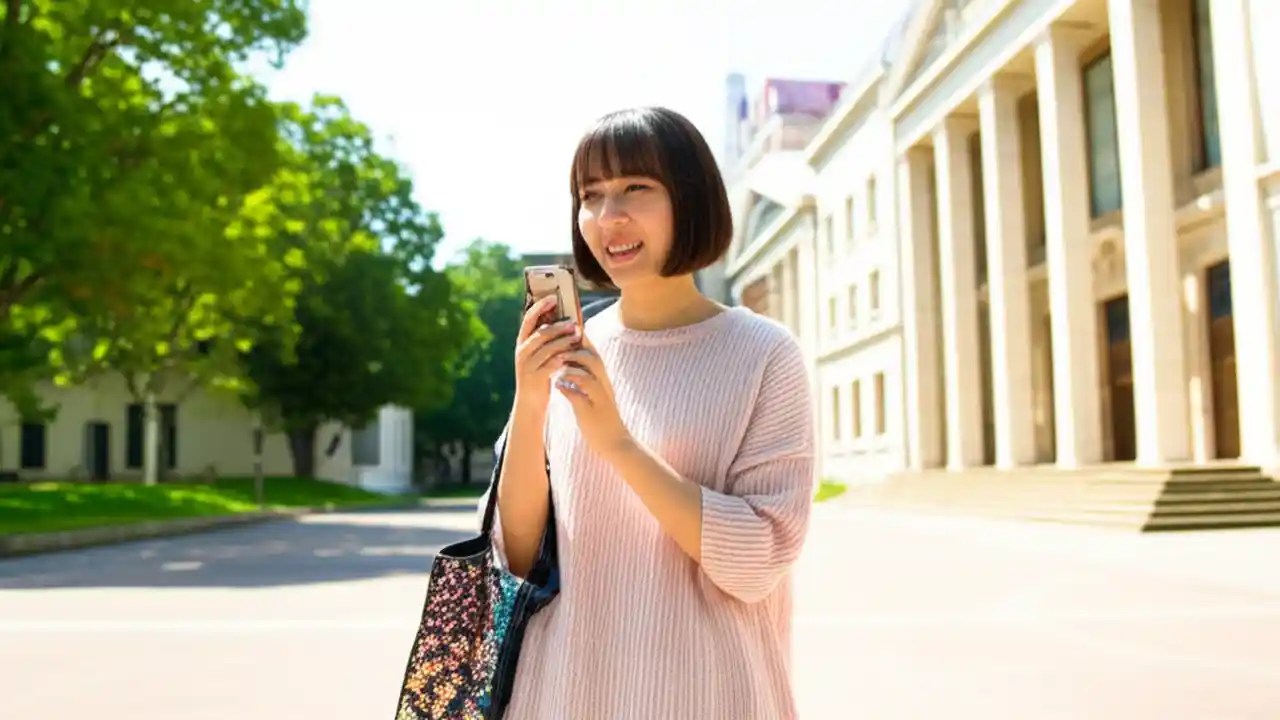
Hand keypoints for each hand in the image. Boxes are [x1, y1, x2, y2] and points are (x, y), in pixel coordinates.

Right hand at [514, 295, 580, 411]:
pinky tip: (571, 355)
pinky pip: (549, 364)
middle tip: (574, 322)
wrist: (530, 404)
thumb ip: (547, 340)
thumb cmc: (539, 375)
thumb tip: (565, 319)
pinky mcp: (534, 378)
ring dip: (563, 340)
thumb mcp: (540, 355)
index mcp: (522, 343)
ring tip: (577, 335)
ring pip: (547, 348)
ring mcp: (527, 365)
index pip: (528, 319)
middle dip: (558, 325)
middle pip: (540, 333)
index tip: (553, 297)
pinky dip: (561, 358)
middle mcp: (522, 352)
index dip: (539, 306)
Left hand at [553, 334, 633, 458]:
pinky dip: (568, 387)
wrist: (615, 442)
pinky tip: (558, 385)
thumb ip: (582, 380)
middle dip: (574, 347)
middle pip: (592, 356)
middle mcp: (604, 384)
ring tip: (556, 362)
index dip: (579, 340)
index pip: (592, 352)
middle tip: (556, 344)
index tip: (562, 334)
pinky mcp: (592, 410)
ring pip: (588, 371)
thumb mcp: (593, 394)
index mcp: (603, 378)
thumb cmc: (601, 418)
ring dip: (571, 365)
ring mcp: (599, 396)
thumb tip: (566, 367)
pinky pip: (580, 393)